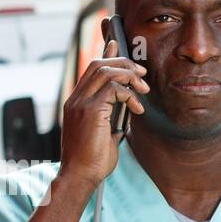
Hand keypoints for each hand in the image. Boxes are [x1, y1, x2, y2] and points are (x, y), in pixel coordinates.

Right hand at [59, 37, 149, 189]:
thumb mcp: (107, 134)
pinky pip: (113, 90)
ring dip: (129, 76)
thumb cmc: (93, 160)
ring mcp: (80, 103)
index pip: (91, 69)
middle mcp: (76, 99)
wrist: (81, 176)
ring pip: (105, 71)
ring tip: (144, 89)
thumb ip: (113, 118)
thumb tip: (128, 109)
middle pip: (98, 64)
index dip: (105, 54)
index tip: (117, 45)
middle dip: (123, 62)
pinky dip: (129, 95)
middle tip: (143, 74)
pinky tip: (138, 109)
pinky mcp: (89, 111)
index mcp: (78, 102)